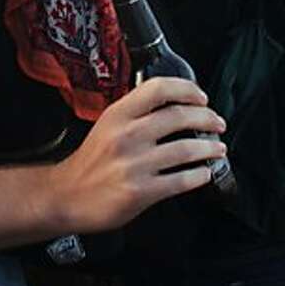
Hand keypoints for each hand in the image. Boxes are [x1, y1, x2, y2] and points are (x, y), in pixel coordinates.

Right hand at [45, 77, 227, 232]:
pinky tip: (203, 173)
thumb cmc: (90, 162)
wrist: (66, 196)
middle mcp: (126, 136)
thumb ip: (136, 114)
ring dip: (209, 148)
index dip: (187, 89)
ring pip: (185, 149)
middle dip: (207, 118)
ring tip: (218, 148)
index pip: (158, 88)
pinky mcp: (140, 192)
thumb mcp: (107, 126)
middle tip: (217, 123)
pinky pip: (180, 180)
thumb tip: (176, 106)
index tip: (201, 97)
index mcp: (118, 115)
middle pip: (179, 116)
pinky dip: (198, 175)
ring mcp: (134, 165)